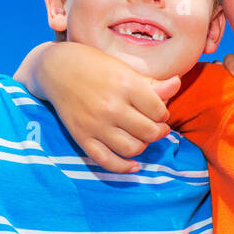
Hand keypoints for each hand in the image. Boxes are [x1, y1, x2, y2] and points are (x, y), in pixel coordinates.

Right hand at [31, 42, 180, 173]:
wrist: (57, 68)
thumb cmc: (95, 66)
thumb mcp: (124, 68)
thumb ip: (152, 83)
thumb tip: (177, 84)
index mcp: (126, 85)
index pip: (159, 111)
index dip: (163, 114)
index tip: (159, 112)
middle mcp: (111, 106)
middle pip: (149, 132)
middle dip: (158, 132)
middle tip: (156, 127)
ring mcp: (96, 124)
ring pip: (132, 148)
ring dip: (143, 146)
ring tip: (142, 138)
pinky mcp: (82, 137)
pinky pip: (106, 161)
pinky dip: (123, 167)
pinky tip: (134, 165)